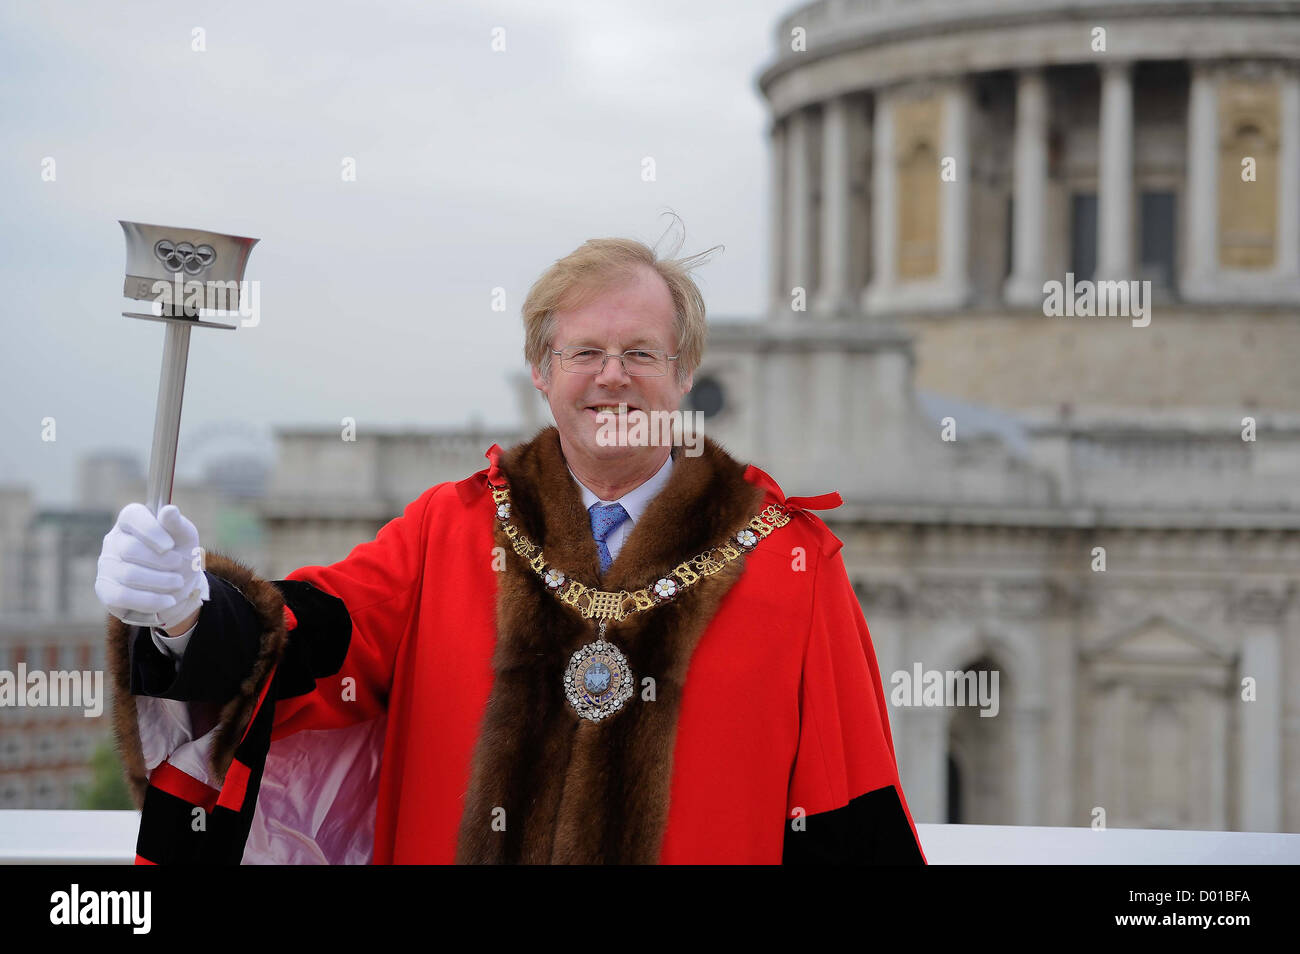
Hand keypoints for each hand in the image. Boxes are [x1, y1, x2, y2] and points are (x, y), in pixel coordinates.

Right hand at [95, 503, 209, 629]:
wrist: (178, 588)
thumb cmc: (180, 555)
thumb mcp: (185, 538)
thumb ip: (177, 524)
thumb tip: (169, 510)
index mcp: (131, 521)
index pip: (132, 517)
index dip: (151, 531)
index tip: (170, 546)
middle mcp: (113, 540)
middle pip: (130, 549)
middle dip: (162, 561)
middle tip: (179, 565)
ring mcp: (106, 565)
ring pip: (129, 574)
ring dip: (161, 582)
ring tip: (178, 583)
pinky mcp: (105, 589)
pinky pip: (122, 596)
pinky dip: (150, 600)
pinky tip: (168, 600)